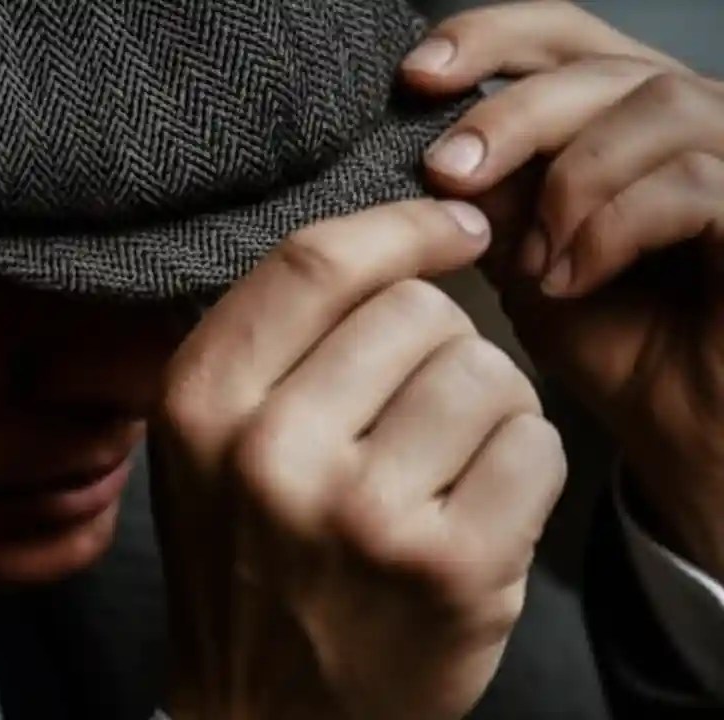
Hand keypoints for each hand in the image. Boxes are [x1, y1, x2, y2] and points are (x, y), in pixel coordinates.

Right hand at [153, 200, 564, 718]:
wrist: (263, 713)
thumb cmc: (244, 560)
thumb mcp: (206, 440)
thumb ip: (272, 337)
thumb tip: (405, 233)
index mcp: (199, 402)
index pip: (319, 261)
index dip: (405, 226)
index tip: (454, 226)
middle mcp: (270, 451)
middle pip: (418, 310)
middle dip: (438, 343)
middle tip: (414, 408)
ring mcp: (363, 513)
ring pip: (487, 370)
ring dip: (485, 405)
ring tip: (444, 461)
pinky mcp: (450, 567)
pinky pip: (536, 443)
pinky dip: (522, 465)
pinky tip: (478, 505)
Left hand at [403, 1, 723, 578]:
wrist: (684, 437)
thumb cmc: (614, 350)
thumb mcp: (531, 263)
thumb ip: (497, 198)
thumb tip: (439, 148)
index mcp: (629, 121)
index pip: (567, 36)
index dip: (491, 38)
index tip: (414, 76)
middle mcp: (696, 122)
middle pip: (604, 64)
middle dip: (511, 114)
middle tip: (446, 173)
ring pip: (656, 106)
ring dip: (569, 184)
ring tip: (529, 263)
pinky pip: (692, 180)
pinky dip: (613, 227)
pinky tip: (568, 282)